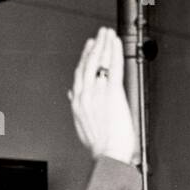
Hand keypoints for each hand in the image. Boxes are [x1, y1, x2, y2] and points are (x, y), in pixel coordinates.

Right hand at [68, 27, 137, 164]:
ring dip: (105, 44)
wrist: (109, 155)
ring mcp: (98, 92)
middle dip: (95, 46)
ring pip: (100, 62)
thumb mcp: (82, 125)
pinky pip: (113, 66)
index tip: (90, 48)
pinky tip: (116, 43)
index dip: (85, 58)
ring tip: (108, 34)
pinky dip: (115, 52)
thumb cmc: (100, 146)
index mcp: (78, 101)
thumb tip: (72, 95)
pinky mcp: (112, 92)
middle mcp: (85, 94)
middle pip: (88, 64)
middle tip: (99, 34)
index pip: (80, 73)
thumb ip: (77, 107)